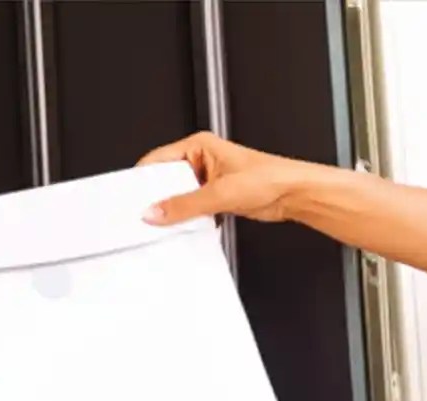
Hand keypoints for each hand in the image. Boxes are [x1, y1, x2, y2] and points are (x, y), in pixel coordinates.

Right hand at [137, 131, 311, 224]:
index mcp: (198, 146)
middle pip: (166, 181)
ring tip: (167, 224)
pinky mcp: (215, 198)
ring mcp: (208, 180)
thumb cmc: (270, 178)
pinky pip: (192, 209)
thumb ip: (185, 205)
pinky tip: (186, 228)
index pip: (158, 160)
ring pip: (179, 197)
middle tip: (148, 215)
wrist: (294, 194)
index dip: (143, 179)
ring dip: (175, 212)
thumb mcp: (220, 192)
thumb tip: (156, 211)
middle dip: (159, 199)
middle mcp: (201, 160)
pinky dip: (188, 219)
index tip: (131, 197)